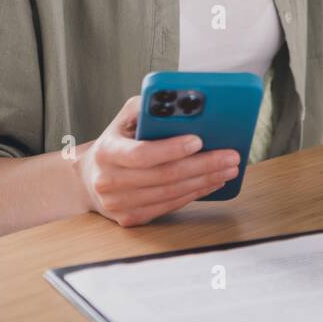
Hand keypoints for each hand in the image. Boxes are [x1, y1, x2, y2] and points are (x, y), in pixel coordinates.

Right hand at [77, 96, 240, 226]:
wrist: (92, 176)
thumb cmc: (118, 140)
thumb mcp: (127, 116)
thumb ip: (151, 107)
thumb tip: (184, 103)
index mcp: (107, 151)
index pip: (142, 153)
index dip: (172, 148)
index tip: (199, 140)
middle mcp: (109, 181)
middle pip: (164, 176)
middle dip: (203, 165)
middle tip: (230, 156)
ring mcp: (119, 204)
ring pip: (171, 193)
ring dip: (205, 181)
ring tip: (228, 168)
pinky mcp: (131, 218)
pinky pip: (169, 206)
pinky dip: (195, 194)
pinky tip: (212, 182)